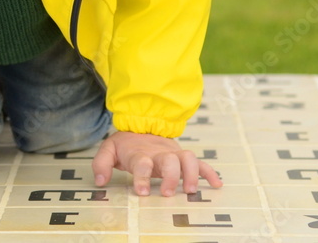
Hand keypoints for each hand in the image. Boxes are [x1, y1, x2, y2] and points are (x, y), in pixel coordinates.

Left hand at [92, 131, 222, 196]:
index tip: (141, 192)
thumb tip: (100, 180)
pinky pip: (199, 162)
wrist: (142, 124)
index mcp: (140, 152)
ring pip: (188, 159)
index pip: (142, 163)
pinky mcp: (182, 157)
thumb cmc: (126, 143)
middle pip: (170, 161)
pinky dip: (209, 172)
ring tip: (190, 191)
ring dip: (192, 174)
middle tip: (167, 193)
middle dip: (171, 177)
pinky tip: (216, 184)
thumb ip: (101, 163)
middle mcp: (159, 153)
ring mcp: (173, 153)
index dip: (141, 177)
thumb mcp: (108, 149)